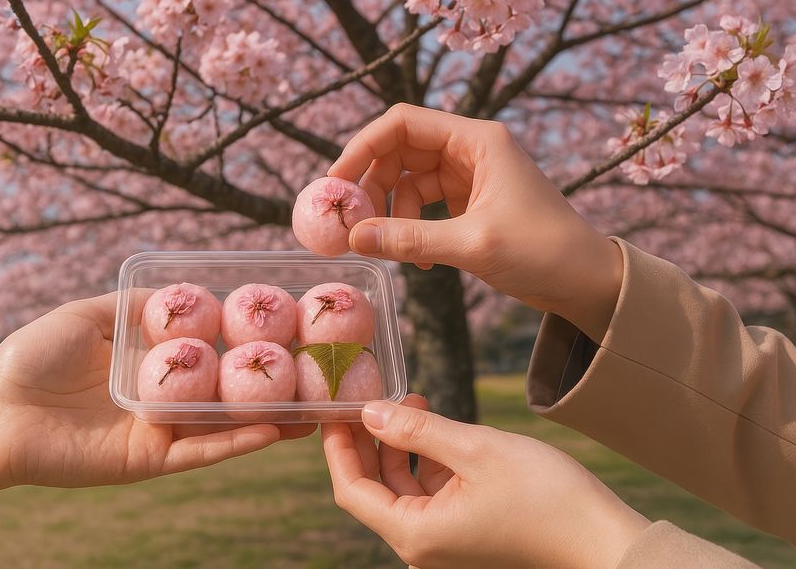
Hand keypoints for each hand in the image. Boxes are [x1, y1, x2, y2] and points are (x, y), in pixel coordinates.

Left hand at [0, 292, 314, 502]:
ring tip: (315, 405)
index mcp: (149, 361)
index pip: (211, 349)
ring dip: (270, 416)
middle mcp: (163, 396)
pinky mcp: (148, 459)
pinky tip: (272, 430)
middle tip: (318, 371)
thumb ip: (134, 308)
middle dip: (271, 382)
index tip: (287, 325)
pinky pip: (200, 451)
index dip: (247, 339)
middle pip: (229, 389)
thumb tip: (183, 293)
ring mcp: (159, 429)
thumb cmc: (31, 358)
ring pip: (225, 424)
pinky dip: (236, 443)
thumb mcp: (85, 316)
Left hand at [323, 395, 648, 568]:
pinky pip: (431, 494)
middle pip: (374, 488)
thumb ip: (416, 431)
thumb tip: (369, 413)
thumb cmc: (546, 497)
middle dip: (371, 439)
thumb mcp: (475, 449)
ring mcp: (445, 542)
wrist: (605, 540)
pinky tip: (439, 427)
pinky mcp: (465, 533)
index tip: (334, 407)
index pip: (352, 489)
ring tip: (416, 401)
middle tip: (373, 394)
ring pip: (403, 488)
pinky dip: (428, 460)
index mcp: (415, 534)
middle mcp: (423, 546)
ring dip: (402, 445)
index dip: (338, 447)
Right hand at [328, 103, 622, 340]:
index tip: (335, 183)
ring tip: (390, 248)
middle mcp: (471, 149)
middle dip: (373, 186)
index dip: (363, 147)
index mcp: (477, 140)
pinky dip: (412, 229)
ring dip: (392, 213)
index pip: (403, 123)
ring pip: (408, 181)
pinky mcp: (471, 202)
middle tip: (352, 223)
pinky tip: (419, 261)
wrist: (588, 282)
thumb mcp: (472, 244)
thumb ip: (410, 239)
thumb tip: (353, 237)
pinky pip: (424, 206)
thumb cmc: (544, 252)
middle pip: (400, 151)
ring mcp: (471, 176)